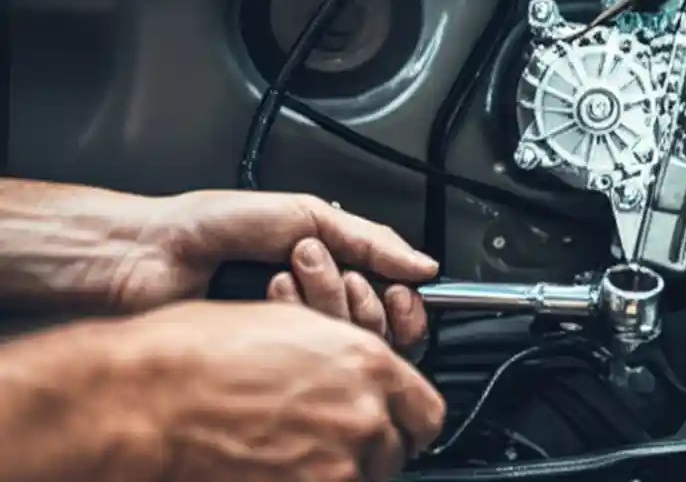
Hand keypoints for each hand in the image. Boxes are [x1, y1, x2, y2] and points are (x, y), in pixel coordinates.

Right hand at [100, 302, 442, 481]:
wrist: (148, 399)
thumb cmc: (201, 354)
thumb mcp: (294, 329)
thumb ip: (347, 358)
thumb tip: (363, 381)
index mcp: (368, 365)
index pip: (427, 411)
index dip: (408, 419)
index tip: (394, 422)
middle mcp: (362, 416)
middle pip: (397, 451)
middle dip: (370, 445)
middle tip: (328, 435)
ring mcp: (336, 465)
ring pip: (365, 478)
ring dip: (339, 468)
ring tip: (292, 450)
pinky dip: (311, 480)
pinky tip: (275, 466)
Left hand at [123, 191, 434, 350]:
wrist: (154, 252)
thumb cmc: (214, 225)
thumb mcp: (307, 214)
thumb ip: (370, 239)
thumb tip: (423, 264)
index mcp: (334, 269)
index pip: (396, 305)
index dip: (405, 303)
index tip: (400, 288)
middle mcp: (317, 307)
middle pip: (376, 326)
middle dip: (354, 290)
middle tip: (318, 261)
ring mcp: (293, 336)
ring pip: (344, 341)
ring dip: (321, 297)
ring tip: (284, 269)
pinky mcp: (268, 360)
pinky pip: (308, 355)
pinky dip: (295, 316)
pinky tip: (268, 294)